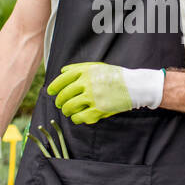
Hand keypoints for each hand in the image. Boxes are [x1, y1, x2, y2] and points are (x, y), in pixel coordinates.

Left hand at [48, 62, 163, 124]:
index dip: (54, 86)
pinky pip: (80, 117)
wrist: (134, 86)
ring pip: (69, 106)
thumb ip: (79, 68)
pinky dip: (76, 118)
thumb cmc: (116, 76)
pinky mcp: (99, 109)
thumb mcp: (98, 66)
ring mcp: (93, 97)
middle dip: (59, 101)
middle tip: (59, 104)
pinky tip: (77, 117)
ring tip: (68, 111)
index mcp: (86, 71)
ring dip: (66, 110)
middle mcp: (87, 83)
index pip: (63, 79)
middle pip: (64, 94)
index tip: (50, 91)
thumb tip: (62, 71)